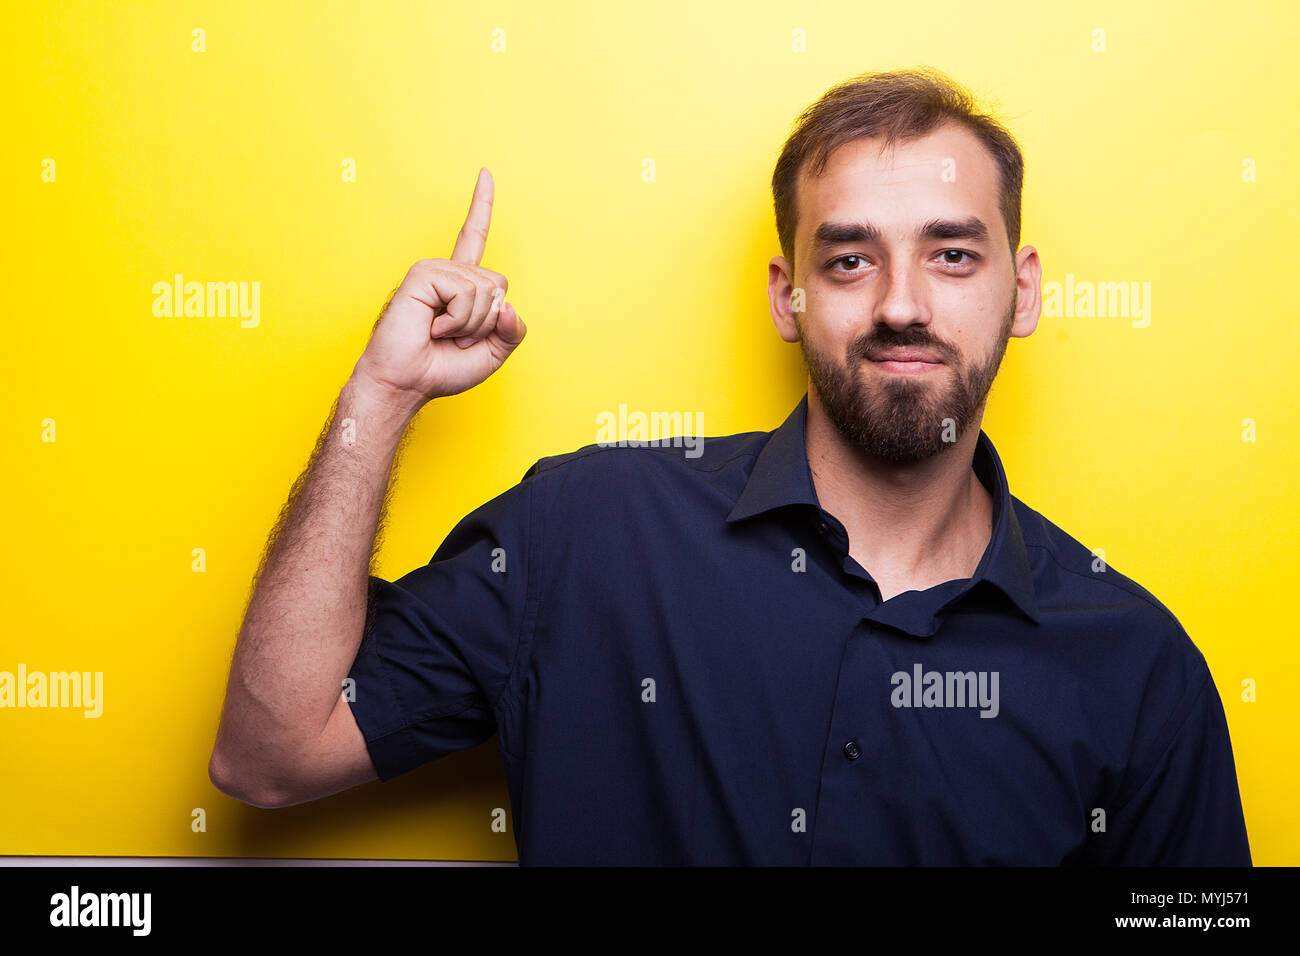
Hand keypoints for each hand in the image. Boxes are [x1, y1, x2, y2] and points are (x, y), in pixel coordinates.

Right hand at [354, 168, 526, 403]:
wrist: (406, 383)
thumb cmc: (441, 368)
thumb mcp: (492, 353)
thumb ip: (512, 330)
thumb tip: (508, 306)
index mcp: (461, 286)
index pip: (475, 238)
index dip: (482, 206)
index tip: (485, 173)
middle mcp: (448, 273)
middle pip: (499, 283)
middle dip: (487, 320)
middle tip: (456, 337)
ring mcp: (434, 271)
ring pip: (485, 290)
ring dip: (471, 323)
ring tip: (443, 333)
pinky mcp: (422, 274)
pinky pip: (465, 292)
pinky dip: (457, 319)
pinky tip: (434, 326)